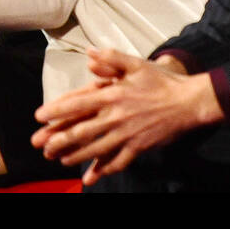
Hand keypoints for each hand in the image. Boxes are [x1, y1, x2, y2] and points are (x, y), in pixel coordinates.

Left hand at [31, 48, 221, 185]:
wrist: (189, 102)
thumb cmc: (161, 82)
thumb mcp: (136, 63)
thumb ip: (111, 57)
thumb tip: (89, 53)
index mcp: (113, 94)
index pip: (78, 103)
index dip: (57, 110)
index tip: (40, 116)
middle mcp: (116, 116)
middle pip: (82, 130)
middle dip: (59, 139)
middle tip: (41, 144)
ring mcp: (127, 134)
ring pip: (95, 149)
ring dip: (75, 155)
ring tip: (59, 159)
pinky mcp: (139, 147)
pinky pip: (117, 161)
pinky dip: (103, 169)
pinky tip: (91, 175)